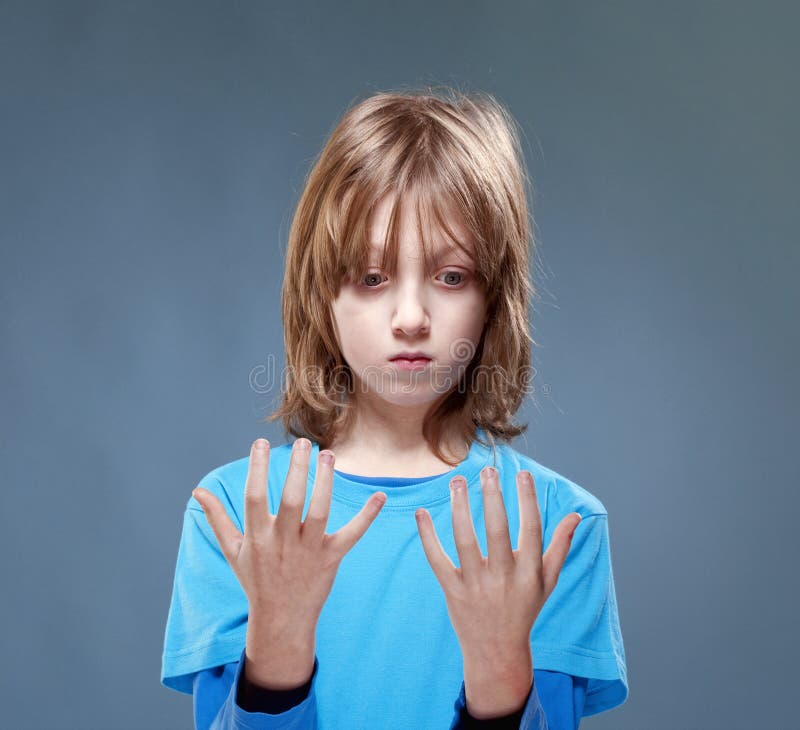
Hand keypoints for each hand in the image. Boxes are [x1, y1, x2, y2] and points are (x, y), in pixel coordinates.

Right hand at [192, 438, 386, 640]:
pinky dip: (367, 517)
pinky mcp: (331, 559)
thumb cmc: (256, 581)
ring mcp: (308, 551)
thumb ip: (217, 518)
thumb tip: (198, 490)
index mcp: (257, 538)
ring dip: (325, 482)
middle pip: (291, 500)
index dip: (256, 469)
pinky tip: (379, 495)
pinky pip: (351, 535)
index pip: (254, 497)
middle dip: (297, 470)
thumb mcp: (233, 551)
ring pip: (319, 512)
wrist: (281, 621)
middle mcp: (282, 543)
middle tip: (303, 443)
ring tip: (328, 454)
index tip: (259, 443)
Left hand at [414, 466, 580, 716]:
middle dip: (492, 498)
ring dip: (460, 508)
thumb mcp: (546, 581)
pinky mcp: (452, 591)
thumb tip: (575, 515)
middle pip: (497, 531)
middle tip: (487, 470)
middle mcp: (504, 578)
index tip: (522, 473)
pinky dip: (428, 536)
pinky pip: (437, 559)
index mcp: (529, 573)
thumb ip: (559, 546)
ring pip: (465, 540)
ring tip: (457, 481)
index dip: (527, 500)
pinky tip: (422, 513)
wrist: (497, 651)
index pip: (530, 529)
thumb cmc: (524, 609)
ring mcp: (476, 585)